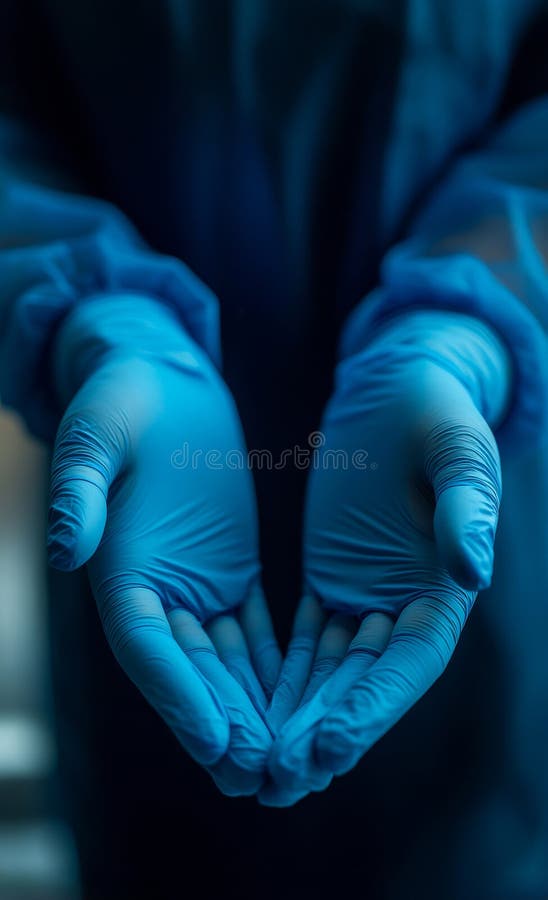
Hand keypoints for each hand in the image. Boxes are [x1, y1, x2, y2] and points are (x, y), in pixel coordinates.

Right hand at [47, 294, 280, 795]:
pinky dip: (275, 671)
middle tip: (262, 775)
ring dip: (252, 712)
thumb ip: (83, 488)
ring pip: (225, 664)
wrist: (162, 382)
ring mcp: (193, 588)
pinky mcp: (230, 576)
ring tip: (286, 762)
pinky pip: (256, 634)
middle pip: (188, 671)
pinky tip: (305, 705)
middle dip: (224, 722)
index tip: (216, 740)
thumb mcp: (101, 432)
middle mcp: (153, 591)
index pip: (144, 643)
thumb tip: (66, 548)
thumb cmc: (124, 397)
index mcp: (118, 565)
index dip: (177, 692)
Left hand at [262, 311, 509, 804]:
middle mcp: (411, 603)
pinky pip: (307, 641)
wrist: (395, 387)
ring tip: (258, 763)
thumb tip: (472, 573)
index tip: (327, 744)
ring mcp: (370, 598)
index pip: (412, 658)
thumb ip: (464, 506)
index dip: (374, 705)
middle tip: (278, 777)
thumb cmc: (432, 408)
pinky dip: (282, 676)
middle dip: (325, 730)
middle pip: (367, 681)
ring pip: (333, 673)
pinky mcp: (335, 584)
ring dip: (298, 719)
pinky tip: (249, 707)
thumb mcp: (452, 446)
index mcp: (447, 581)